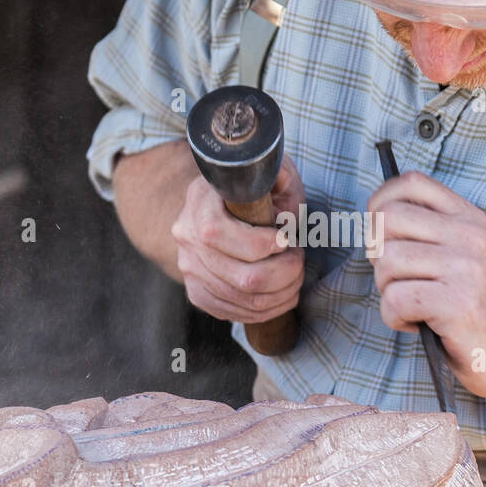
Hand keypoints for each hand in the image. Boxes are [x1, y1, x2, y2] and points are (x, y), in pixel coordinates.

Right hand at [172, 156, 305, 323]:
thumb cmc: (252, 189)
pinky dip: (268, 310)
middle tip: (299, 260)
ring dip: (283, 293)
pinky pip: (235, 314)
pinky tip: (282, 293)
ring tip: (295, 275)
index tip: (286, 238)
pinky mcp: (197, 293)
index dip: (263, 243)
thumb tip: (282, 198)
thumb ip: (279, 177)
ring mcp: (189, 268)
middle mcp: (186, 236)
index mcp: (199, 200)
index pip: (220, 234)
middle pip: (243, 277)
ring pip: (245, 300)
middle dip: (285, 273)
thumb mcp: (269, 173)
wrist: (219, 205)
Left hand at [366, 171, 485, 407]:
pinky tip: (417, 324)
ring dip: (386, 291)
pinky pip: (394, 299)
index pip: (412, 182)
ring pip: (387, 261)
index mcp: (470, 218)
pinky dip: (394, 318)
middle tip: (397, 280)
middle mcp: (469, 235)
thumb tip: (372, 223)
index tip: (381, 235)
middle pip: (387, 219)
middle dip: (377, 253)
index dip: (381, 203)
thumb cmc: (484, 311)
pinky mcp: (457, 303)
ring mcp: (465, 268)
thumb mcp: (467, 257)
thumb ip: (431, 234)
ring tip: (412, 307)